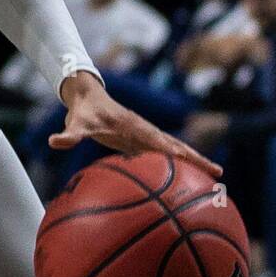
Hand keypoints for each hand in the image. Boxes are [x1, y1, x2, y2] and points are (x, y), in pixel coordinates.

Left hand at [50, 72, 222, 178]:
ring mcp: (146, 136)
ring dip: (194, 163)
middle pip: (177, 148)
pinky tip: (187, 180)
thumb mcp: (76, 123)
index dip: (180, 155)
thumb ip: (69, 135)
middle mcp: (146, 132)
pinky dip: (180, 165)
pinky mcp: (142, 141)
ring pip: (175, 151)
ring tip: (214, 179)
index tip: (198, 166)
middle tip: (220, 176)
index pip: (162, 144)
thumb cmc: (83, 112)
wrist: (86, 96)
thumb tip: (55, 141)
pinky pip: (165, 155)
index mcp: (136, 129)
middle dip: (198, 161)